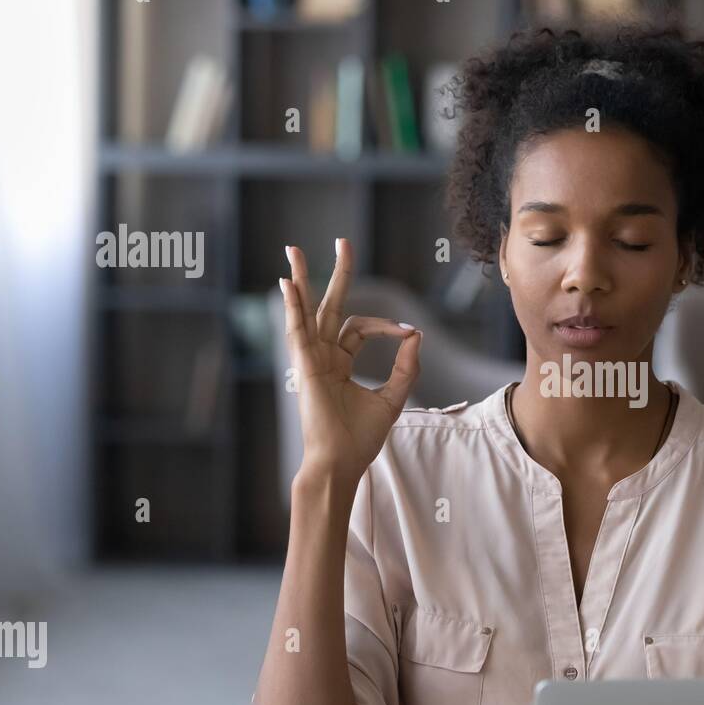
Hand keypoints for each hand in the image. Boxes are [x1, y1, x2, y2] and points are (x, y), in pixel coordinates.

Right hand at [281, 239, 421, 485]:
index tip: (409, 334)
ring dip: (301, 280)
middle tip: (341, 242)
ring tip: (294, 249)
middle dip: (337, 274)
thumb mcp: (393, 398)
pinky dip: (292, 308)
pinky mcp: (305, 367)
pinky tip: (287, 284)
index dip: (388, 326)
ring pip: (308, 311)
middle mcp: (324, 356)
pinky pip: (298, 331)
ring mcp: (312, 360)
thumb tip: (416, 335)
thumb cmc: (361, 438)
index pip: (361, 328)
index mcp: (340, 362)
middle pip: (329, 306)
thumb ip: (406, 367)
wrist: (342, 462)